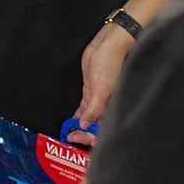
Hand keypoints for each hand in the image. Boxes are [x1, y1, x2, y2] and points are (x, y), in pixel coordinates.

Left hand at [67, 22, 134, 145]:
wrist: (107, 46)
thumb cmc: (110, 64)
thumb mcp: (101, 89)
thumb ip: (94, 108)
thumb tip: (85, 125)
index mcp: (114, 107)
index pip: (103, 130)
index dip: (91, 137)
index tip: (76, 138)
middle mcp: (107, 106)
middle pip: (96, 127)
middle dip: (84, 134)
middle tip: (70, 137)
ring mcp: (98, 99)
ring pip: (89, 118)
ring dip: (79, 126)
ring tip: (68, 132)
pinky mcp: (91, 91)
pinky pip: (85, 108)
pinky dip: (78, 115)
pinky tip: (72, 121)